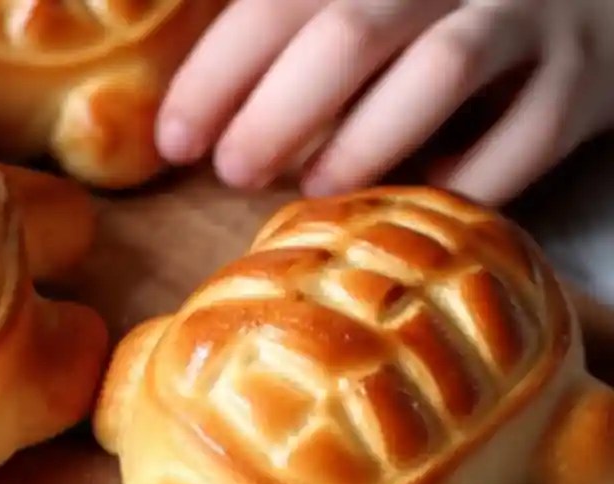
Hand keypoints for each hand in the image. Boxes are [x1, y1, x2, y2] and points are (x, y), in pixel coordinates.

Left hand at [155, 0, 613, 205]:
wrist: (585, 4)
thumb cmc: (434, 14)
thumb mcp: (356, 6)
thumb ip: (283, 31)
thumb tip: (182, 109)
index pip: (278, 1)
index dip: (216, 74)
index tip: (175, 142)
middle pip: (351, 31)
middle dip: (278, 111)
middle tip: (234, 172)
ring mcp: (527, 17)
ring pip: (442, 69)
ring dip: (366, 141)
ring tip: (316, 187)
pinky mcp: (582, 79)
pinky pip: (530, 132)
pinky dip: (475, 177)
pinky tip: (427, 199)